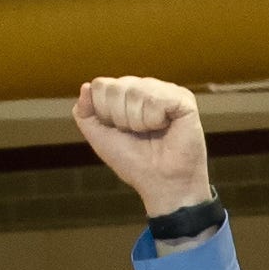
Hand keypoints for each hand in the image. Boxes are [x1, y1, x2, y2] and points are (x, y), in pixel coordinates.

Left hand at [73, 73, 211, 214]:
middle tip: (138, 134)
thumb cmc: (134, 162)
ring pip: (135, 91)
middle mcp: (146, 87)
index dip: (105, 112)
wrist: (161, 183)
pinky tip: (165, 128)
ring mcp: (166, 91)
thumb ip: (84, 113)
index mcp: (127, 93)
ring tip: (152, 133)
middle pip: (115, 87)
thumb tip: (85, 86)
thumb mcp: (100, 138)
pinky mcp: (183, 99)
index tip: (120, 131)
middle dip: (120, 118)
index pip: (101, 85)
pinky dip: (155, 120)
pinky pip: (156, 99)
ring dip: (138, 121)